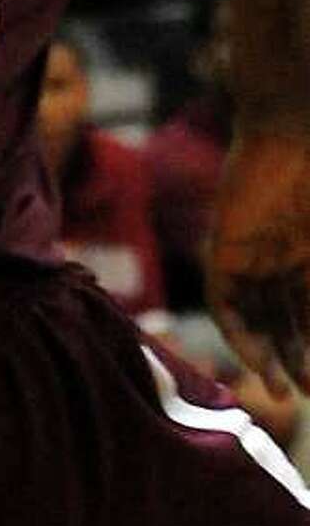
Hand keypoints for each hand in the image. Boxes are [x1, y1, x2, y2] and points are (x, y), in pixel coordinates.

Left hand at [206, 132, 309, 395]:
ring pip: (251, 315)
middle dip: (291, 359)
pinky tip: (253, 355)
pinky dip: (236, 328)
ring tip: (278, 387)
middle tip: (301, 397)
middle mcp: (276, 256)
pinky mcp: (223, 242)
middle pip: (279, 320)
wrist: (291, 128)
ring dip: (262, 354)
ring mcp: (250, 250)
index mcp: (306, 253)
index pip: (307, 313)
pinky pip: (223, 296)